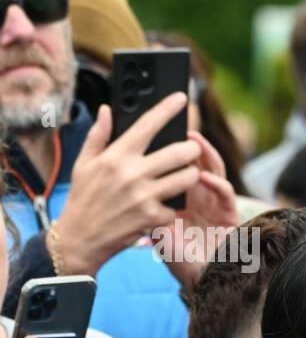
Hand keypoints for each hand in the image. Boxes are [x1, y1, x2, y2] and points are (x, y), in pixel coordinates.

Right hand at [55, 92, 201, 276]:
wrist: (81, 239)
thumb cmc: (84, 198)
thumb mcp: (84, 163)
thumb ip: (98, 135)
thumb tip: (106, 110)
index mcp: (116, 156)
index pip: (147, 125)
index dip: (167, 109)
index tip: (182, 98)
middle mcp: (132, 173)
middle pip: (179, 152)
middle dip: (192, 149)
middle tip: (192, 150)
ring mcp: (144, 196)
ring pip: (187, 178)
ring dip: (191, 175)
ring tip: (184, 175)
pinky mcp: (153, 217)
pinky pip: (176, 206)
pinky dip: (173, 206)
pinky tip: (164, 206)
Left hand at [155, 131, 239, 289]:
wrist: (199, 281)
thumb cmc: (177, 255)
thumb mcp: (152, 223)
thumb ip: (143, 199)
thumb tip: (123, 175)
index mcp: (181, 195)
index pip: (176, 163)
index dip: (169, 145)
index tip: (155, 126)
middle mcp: (201, 195)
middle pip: (197, 161)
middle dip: (188, 142)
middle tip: (176, 125)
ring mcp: (216, 203)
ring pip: (214, 170)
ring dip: (205, 154)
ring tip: (192, 140)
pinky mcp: (229, 214)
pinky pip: (225, 192)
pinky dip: (215, 182)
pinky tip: (202, 176)